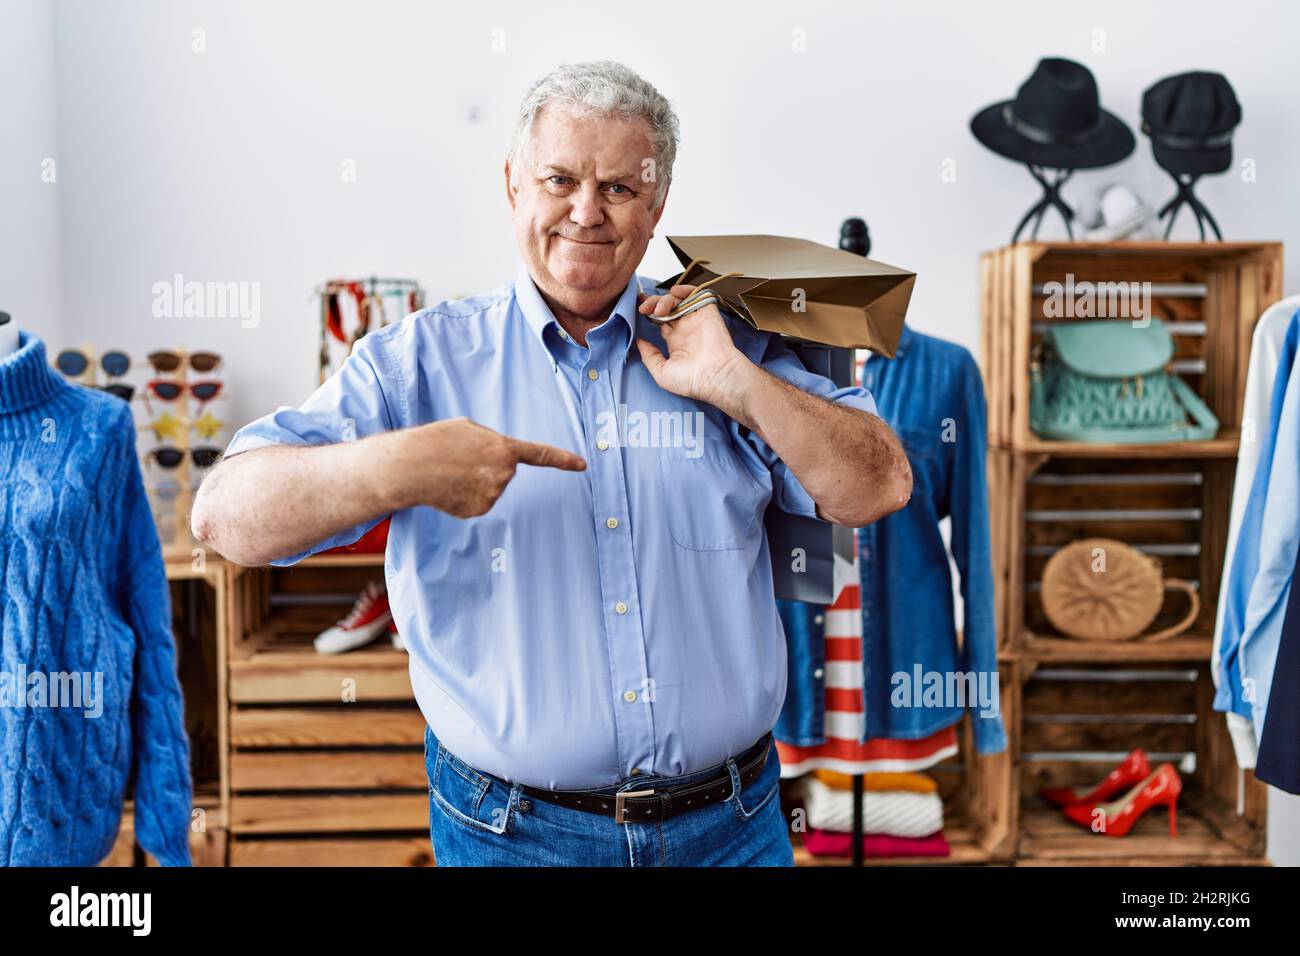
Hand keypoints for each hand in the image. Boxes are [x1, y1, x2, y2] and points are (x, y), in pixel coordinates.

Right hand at [384, 417, 585, 516]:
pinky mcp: (478, 511)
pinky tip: (449, 487)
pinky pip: (478, 501)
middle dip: (487, 464)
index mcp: (504, 449)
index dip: (562, 459)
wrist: (410, 467)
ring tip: (451, 471)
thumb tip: (497, 457)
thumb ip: (491, 441)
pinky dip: (465, 495)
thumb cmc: (437, 441)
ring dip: (474, 480)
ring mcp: (492, 496)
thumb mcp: (469, 428)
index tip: (582, 465)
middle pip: (504, 471)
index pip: (539, 454)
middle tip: (461, 457)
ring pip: (490, 487)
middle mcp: (503, 475)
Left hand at [635, 283, 752, 412]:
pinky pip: (696, 293)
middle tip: (643, 307)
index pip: (660, 321)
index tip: (638, 309)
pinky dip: (685, 289)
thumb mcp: (662, 373)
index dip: (649, 313)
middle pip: (666, 308)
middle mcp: (685, 329)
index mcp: (676, 342)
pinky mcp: (707, 312)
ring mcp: (696, 319)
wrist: (715, 377)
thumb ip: (649, 356)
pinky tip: (675, 293)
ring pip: (678, 300)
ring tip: (659, 310)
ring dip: (664, 299)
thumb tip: (639, 341)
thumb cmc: (692, 381)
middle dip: (652, 303)